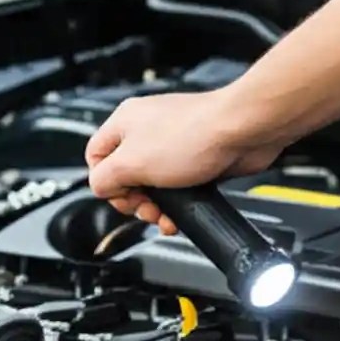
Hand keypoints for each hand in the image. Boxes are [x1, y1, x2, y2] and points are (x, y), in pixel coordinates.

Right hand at [84, 90, 284, 234]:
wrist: (242, 131)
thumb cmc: (193, 136)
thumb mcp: (132, 163)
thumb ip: (106, 178)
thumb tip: (102, 189)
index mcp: (124, 123)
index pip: (96, 157)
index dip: (105, 183)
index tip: (122, 197)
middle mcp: (147, 130)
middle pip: (126, 175)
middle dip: (135, 200)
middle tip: (148, 210)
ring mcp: (174, 144)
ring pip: (154, 184)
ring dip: (158, 207)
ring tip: (166, 217)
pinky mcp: (198, 157)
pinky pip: (180, 186)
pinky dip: (180, 203)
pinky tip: (184, 215)